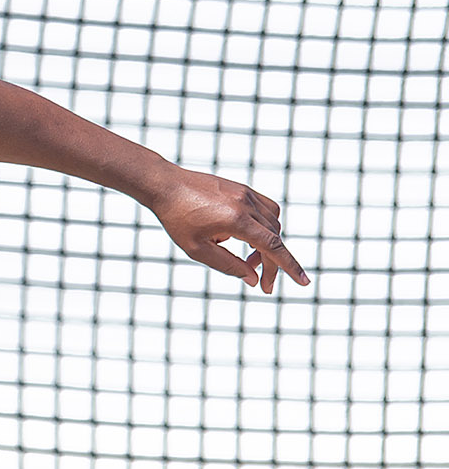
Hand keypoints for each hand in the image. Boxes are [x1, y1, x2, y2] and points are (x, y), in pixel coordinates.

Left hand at [149, 169, 309, 293]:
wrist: (165, 186)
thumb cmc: (177, 219)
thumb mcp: (197, 250)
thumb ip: (228, 265)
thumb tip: (253, 278)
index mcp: (236, 220)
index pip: (273, 247)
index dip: (289, 266)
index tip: (303, 282)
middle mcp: (247, 204)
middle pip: (273, 239)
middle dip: (271, 263)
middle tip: (262, 283)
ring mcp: (246, 194)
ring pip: (273, 224)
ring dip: (267, 245)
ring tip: (248, 259)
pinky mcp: (243, 189)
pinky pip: (266, 210)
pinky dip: (265, 226)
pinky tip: (248, 237)